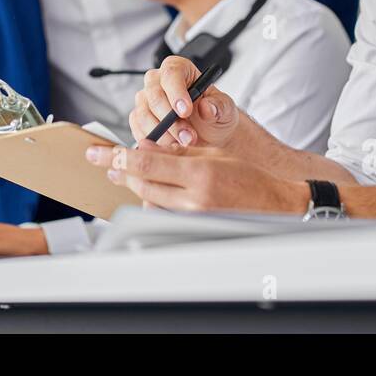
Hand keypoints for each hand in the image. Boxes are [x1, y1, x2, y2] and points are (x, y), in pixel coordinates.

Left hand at [86, 140, 309, 213]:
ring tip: (131, 174)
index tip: (99, 153)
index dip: (118, 156)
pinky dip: (153, 202)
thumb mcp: (213, 153)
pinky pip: (162, 215)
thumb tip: (144, 146)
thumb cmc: (249, 177)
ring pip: (148, 201)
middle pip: (142, 183)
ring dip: (137, 186)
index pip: (147, 162)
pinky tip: (153, 192)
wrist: (275, 205)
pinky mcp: (194, 229)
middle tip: (107, 162)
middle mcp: (194, 198)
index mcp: (199, 172)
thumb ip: (177, 151)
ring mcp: (193, 218)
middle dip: (121, 171)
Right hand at [127, 55, 239, 149]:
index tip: (186, 111)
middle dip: (171, 121)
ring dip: (164, 134)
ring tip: (183, 144)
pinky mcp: (138, 119)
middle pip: (154, 95)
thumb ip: (219, 106)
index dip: (176, 92)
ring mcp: (146, 100)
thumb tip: (206, 107)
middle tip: (188, 136)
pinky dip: (153, 141)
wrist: (211, 136)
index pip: (171, 73)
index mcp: (180, 70)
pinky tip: (170, 147)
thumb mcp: (226, 110)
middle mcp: (158, 82)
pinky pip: (138, 129)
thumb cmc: (215, 116)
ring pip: (144, 115)